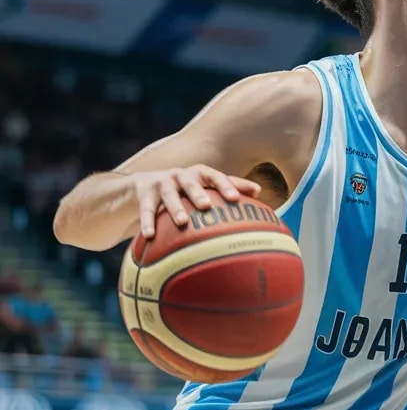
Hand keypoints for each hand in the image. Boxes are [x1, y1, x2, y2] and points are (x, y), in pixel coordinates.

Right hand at [132, 165, 261, 237]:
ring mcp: (162, 183)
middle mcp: (182, 175)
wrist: (146, 184)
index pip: (216, 176)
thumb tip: (259, 191)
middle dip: (198, 193)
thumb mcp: (206, 185)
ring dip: (174, 208)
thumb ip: (231, 187)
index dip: (226, 185)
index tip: (236, 199)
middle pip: (191, 182)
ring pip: (169, 195)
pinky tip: (150, 235)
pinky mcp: (144, 194)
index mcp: (200, 174)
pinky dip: (147, 222)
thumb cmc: (187, 188)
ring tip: (181, 222)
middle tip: (207, 206)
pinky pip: (146, 209)